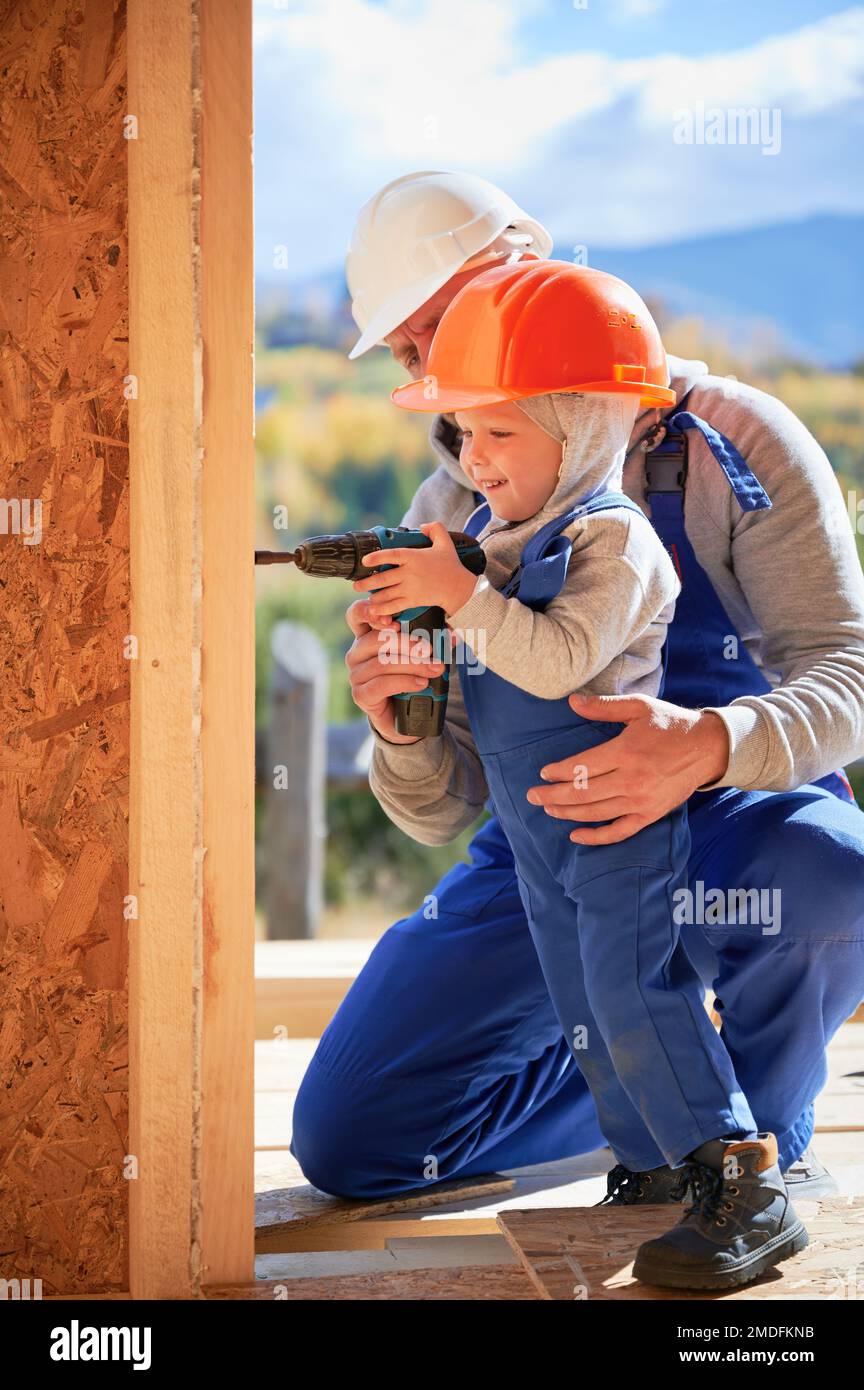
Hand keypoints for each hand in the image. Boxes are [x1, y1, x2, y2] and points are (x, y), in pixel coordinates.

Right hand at [344, 596, 449, 742]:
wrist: (406, 715)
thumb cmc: (411, 676)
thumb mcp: (419, 654)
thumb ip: (430, 640)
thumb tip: (453, 635)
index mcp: (366, 635)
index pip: (357, 613)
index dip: (370, 612)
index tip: (394, 622)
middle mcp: (356, 653)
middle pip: (375, 640)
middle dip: (406, 643)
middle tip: (429, 650)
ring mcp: (356, 675)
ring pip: (382, 664)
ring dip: (413, 665)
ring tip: (434, 669)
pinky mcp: (361, 695)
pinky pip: (381, 685)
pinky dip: (404, 682)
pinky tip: (421, 684)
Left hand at [352, 522, 477, 620]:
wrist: (459, 588)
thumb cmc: (451, 565)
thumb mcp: (445, 542)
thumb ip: (435, 528)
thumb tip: (421, 526)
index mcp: (414, 557)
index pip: (391, 555)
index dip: (376, 557)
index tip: (365, 561)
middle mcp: (410, 573)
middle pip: (383, 578)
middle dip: (367, 583)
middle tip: (356, 585)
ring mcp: (411, 588)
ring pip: (386, 594)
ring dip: (374, 596)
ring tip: (366, 596)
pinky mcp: (414, 601)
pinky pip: (394, 606)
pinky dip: (383, 609)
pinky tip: (375, 609)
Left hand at [525, 692, 729, 842]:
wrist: (708, 748)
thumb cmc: (671, 724)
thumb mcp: (639, 707)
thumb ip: (604, 706)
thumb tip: (573, 701)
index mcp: (625, 752)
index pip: (581, 767)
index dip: (558, 772)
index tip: (544, 773)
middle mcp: (631, 780)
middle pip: (582, 793)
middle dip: (552, 796)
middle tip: (532, 796)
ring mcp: (641, 800)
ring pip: (596, 813)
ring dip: (568, 813)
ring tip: (548, 809)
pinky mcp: (651, 814)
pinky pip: (620, 831)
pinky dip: (597, 837)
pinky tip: (576, 836)